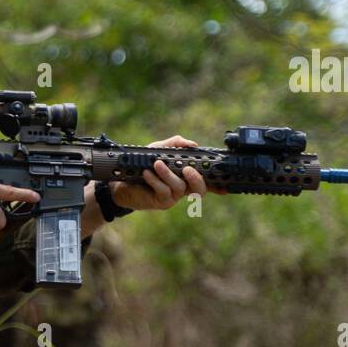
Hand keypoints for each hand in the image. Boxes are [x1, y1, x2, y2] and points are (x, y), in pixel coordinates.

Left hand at [110, 134, 225, 210]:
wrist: (120, 181)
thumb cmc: (142, 165)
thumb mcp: (158, 150)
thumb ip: (174, 144)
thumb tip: (192, 144)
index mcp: (186, 176)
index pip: (206, 180)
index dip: (218, 184)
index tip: (227, 185)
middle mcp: (183, 188)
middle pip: (200, 189)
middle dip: (197, 178)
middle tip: (188, 168)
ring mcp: (173, 197)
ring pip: (179, 188)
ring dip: (168, 174)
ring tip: (156, 164)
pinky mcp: (161, 202)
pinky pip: (163, 191)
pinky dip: (156, 181)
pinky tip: (147, 174)